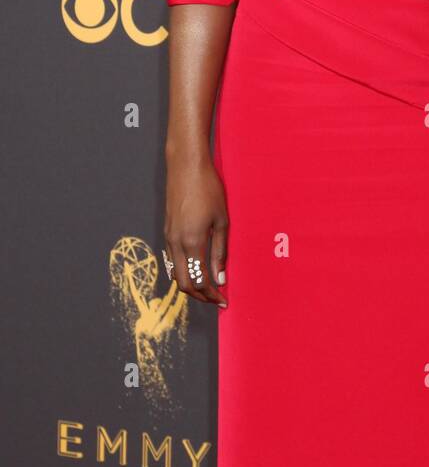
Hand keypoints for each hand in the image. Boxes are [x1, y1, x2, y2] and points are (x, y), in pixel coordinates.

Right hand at [164, 151, 228, 307]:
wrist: (186, 166)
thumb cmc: (209, 189)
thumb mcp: (221, 220)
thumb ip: (220, 252)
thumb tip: (219, 279)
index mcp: (191, 242)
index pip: (199, 280)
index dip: (211, 295)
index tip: (223, 300)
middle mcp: (175, 243)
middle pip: (183, 283)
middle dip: (200, 295)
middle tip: (216, 297)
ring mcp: (168, 236)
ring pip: (175, 272)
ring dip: (191, 283)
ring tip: (209, 284)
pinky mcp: (166, 230)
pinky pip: (171, 259)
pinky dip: (183, 269)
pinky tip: (197, 266)